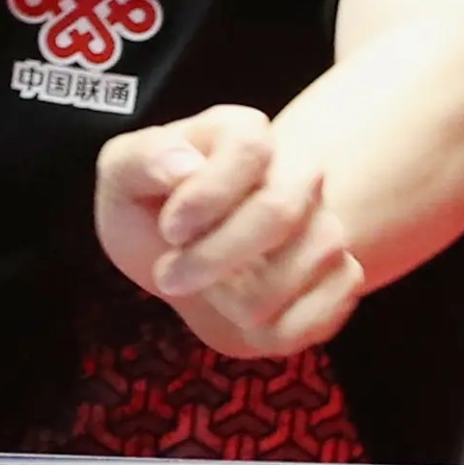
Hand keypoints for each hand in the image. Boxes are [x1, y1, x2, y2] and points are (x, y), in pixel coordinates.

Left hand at [92, 103, 362, 357]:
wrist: (178, 265)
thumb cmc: (151, 212)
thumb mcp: (122, 178)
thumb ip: (141, 159)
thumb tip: (182, 166)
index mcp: (244, 133)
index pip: (250, 149)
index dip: (206, 195)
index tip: (169, 229)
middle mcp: (299, 171)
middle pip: (280, 210)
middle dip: (215, 256)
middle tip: (169, 276)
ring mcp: (326, 224)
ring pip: (306, 263)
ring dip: (239, 298)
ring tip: (207, 292)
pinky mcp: (342, 277)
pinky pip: (323, 312)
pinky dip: (275, 330)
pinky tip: (244, 319)